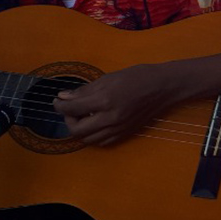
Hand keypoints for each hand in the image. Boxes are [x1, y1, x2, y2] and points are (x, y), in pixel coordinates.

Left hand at [54, 63, 184, 146]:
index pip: (72, 108)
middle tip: (70, 109)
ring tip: (82, 117)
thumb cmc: (137, 77)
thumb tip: (64, 97)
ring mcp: (118, 129)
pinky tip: (95, 125)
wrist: (163, 87)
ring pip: (88, 139)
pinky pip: (102, 142)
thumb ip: (85, 90)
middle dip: (68, 119)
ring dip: (80, 130)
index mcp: (105, 100)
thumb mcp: (109, 78)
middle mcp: (110, 118)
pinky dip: (93, 136)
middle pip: (76, 130)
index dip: (60, 105)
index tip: (57, 100)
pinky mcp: (125, 134)